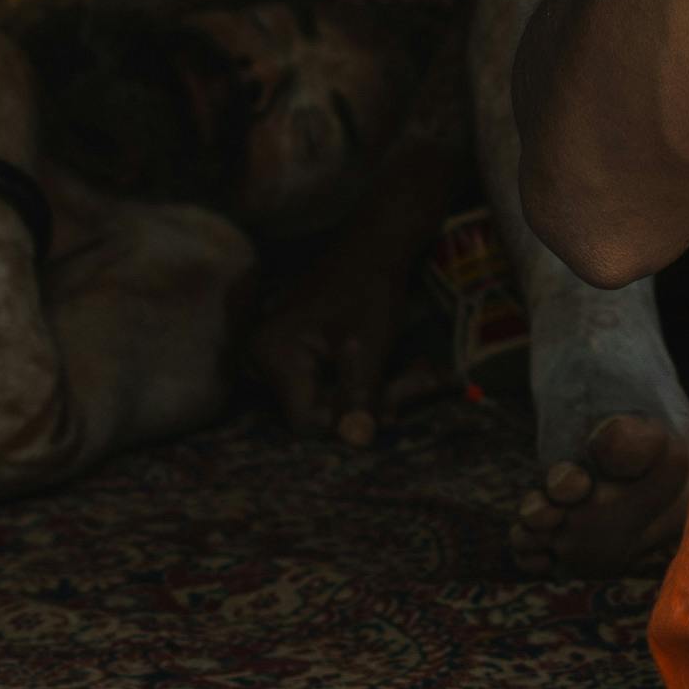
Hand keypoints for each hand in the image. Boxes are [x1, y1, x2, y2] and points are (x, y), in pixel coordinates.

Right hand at [249, 249, 433, 445]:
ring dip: (375, 393)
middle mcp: (267, 358)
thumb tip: (356, 442)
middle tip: (415, 388)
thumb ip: (360, 396)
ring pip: (331, 396)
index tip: (388, 408)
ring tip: (421, 375)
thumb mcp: (369, 348)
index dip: (346, 421)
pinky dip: (367, 379)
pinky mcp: (301, 352)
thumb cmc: (370, 289)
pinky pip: (333, 380)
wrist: (376, 245)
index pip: (304, 419)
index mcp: (274, 355)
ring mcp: (283, 354)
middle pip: (318, 408)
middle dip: (368, 403)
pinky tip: (405, 371)